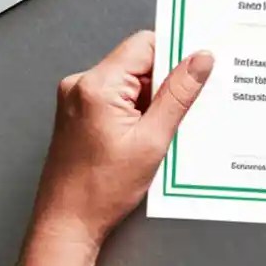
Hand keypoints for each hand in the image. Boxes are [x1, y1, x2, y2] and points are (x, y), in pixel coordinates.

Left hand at [19, 31, 213, 265]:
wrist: (66, 221)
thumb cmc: (99, 191)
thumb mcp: (152, 141)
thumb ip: (178, 95)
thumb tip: (199, 61)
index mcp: (97, 85)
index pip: (145, 44)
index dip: (174, 54)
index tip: (195, 68)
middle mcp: (81, 84)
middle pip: (137, 61)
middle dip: (162, 84)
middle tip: (175, 114)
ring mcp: (76, 97)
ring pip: (127, 80)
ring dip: (148, 100)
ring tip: (152, 134)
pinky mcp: (77, 110)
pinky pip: (115, 95)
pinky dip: (133, 110)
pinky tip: (140, 137)